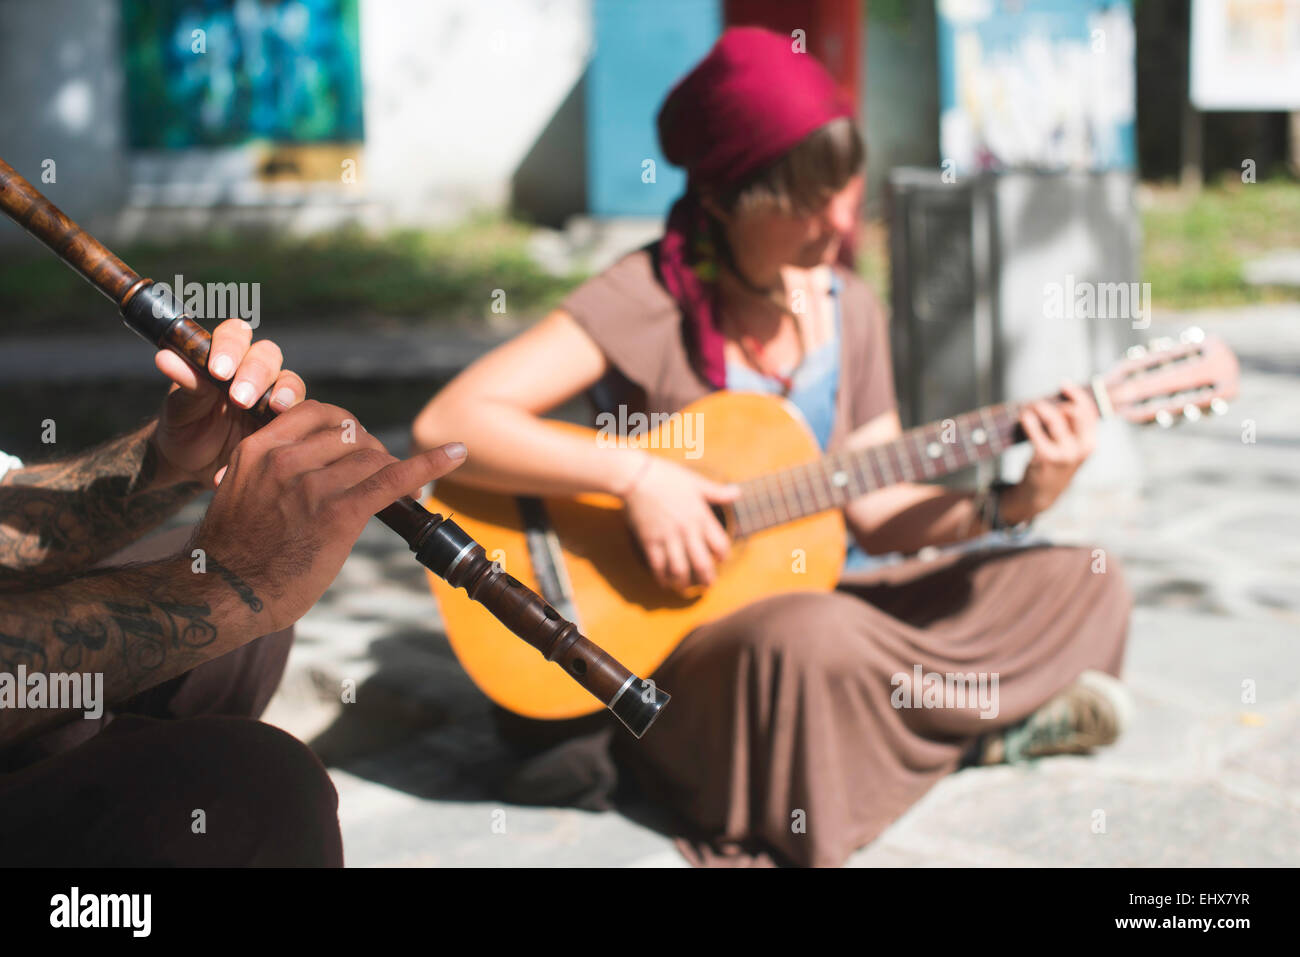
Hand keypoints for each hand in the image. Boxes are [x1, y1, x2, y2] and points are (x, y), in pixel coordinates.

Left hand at [151, 319, 306, 485]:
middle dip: (256, 373)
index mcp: (225, 357)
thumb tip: (165, 357)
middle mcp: (252, 370)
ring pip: (290, 380)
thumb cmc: (184, 424)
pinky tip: (279, 432)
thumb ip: (184, 382)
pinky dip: (292, 420)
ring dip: (283, 391)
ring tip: (274, 408)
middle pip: (267, 354)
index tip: (218, 371)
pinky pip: (300, 414)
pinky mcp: (287, 421)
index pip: (235, 335)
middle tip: (240, 399)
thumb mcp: (180, 406)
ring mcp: (272, 394)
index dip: (231, 347)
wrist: (191, 462)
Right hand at [191, 400, 466, 632]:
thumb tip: (314, 465)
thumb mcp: (244, 491)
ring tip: (406, 486)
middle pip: (350, 432)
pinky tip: (454, 455)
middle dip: (372, 449)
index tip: (356, 442)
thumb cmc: (235, 549)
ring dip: (393, 468)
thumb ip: (275, 469)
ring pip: (372, 456)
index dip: (345, 425)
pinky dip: (428, 465)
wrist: (222, 593)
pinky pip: (392, 479)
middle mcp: (285, 459)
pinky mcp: (338, 514)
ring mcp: (312, 485)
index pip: (317, 412)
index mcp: (259, 447)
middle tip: (382, 471)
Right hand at [621, 456, 738, 590]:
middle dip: (707, 579)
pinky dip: (662, 578)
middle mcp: (687, 530)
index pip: (720, 544)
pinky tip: (664, 583)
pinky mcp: (649, 541)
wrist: (636, 477)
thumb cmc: (667, 476)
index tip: (721, 560)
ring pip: (680, 570)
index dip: (723, 556)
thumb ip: (717, 492)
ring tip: (686, 588)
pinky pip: (658, 566)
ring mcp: (668, 537)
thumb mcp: (696, 482)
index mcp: (701, 516)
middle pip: (702, 564)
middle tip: (708, 586)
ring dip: (684, 584)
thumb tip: (738, 492)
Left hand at [1001, 382, 1097, 524]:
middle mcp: (1082, 449)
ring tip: (1030, 408)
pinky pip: (1036, 431)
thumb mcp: (1071, 447)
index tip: (1063, 384)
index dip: (1076, 394)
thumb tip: (1060, 396)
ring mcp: (1064, 454)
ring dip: (1039, 408)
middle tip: (1040, 403)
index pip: (1089, 411)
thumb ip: (1071, 425)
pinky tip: (1023, 417)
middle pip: (1072, 411)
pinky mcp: (1045, 457)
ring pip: (1054, 418)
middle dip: (1055, 402)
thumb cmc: (1056, 463)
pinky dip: (1028, 419)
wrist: (1042, 493)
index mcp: (1091, 443)